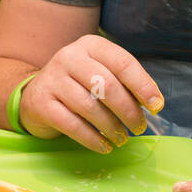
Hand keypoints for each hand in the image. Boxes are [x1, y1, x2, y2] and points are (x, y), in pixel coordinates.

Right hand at [18, 34, 163, 152]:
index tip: (156, 107)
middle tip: (139, 128)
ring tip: (121, 138)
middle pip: (107, 85)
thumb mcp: (101, 74)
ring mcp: (52, 79)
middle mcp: (69, 57)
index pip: (123, 62)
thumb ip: (126, 83)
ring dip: (112, 127)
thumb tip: (154, 102)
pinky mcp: (41, 103)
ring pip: (90, 107)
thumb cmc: (79, 85)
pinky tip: (104, 146)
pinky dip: (93, 139)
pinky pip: (72, 125)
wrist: (35, 95)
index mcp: (90, 45)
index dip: (143, 86)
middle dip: (129, 111)